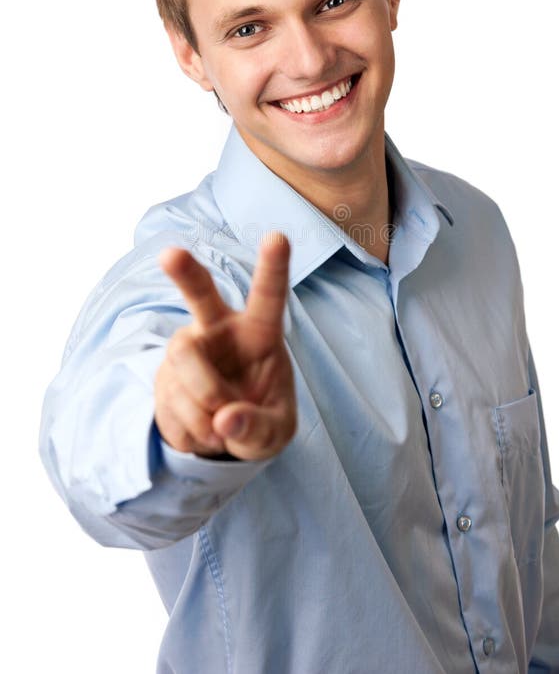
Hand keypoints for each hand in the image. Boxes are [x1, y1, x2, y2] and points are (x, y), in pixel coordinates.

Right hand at [154, 232, 295, 460]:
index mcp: (260, 332)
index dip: (273, 268)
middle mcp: (219, 330)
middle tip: (170, 255)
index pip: (268, 297)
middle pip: (200, 295)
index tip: (278, 237)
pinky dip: (192, 429)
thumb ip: (258, 428)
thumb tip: (225, 418)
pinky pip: (171, 402)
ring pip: (184, 365)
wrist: (221, 439)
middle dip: (185, 273)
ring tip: (221, 427)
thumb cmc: (259, 419)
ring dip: (204, 405)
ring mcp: (187, 350)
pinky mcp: (162, 375)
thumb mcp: (275, 433)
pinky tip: (205, 430)